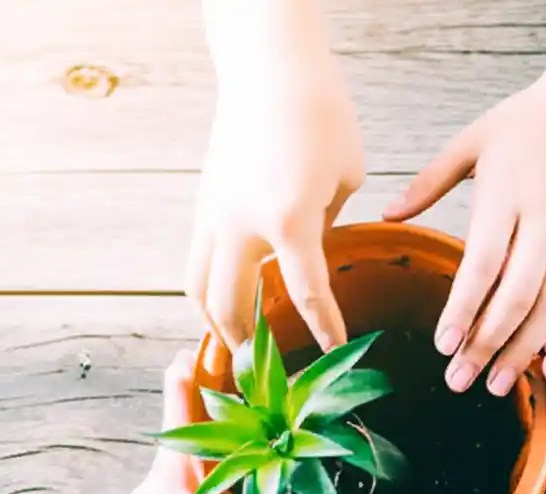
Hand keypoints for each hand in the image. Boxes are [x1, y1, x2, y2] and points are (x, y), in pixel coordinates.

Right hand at [187, 32, 363, 354]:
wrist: (270, 69)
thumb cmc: (322, 116)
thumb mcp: (347, 176)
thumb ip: (328, 224)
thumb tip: (309, 250)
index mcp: (288, 220)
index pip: (308, 293)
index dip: (324, 328)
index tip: (336, 352)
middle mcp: (241, 225)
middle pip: (229, 308)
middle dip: (246, 346)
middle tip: (263, 371)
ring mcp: (213, 215)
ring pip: (198, 289)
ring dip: (216, 322)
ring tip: (235, 343)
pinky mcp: (202, 203)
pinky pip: (198, 260)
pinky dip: (209, 287)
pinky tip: (229, 296)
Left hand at [384, 79, 545, 395]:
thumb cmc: (524, 123)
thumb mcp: (471, 142)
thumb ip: (428, 183)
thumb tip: (387, 215)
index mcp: (507, 196)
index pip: (484, 264)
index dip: (465, 308)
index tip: (444, 344)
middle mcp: (542, 222)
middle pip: (516, 295)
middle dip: (488, 344)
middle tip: (459, 380)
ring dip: (522, 350)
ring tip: (496, 384)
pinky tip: (544, 364)